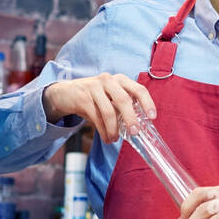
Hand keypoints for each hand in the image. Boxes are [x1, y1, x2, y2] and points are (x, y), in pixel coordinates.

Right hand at [42, 73, 156, 143]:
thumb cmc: (94, 96)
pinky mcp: (83, 98)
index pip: (139, 89)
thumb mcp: (110, 96)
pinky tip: (106, 138)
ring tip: (114, 139)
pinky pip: (96, 118)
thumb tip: (138, 125)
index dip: (148, 103)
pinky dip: (103, 131)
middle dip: (131, 118)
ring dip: (114, 129)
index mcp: (120, 80)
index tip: (152, 117)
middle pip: (124, 100)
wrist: (65, 93)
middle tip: (135, 132)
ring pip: (109, 112)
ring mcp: (94, 88)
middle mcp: (108, 80)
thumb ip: (123, 105)